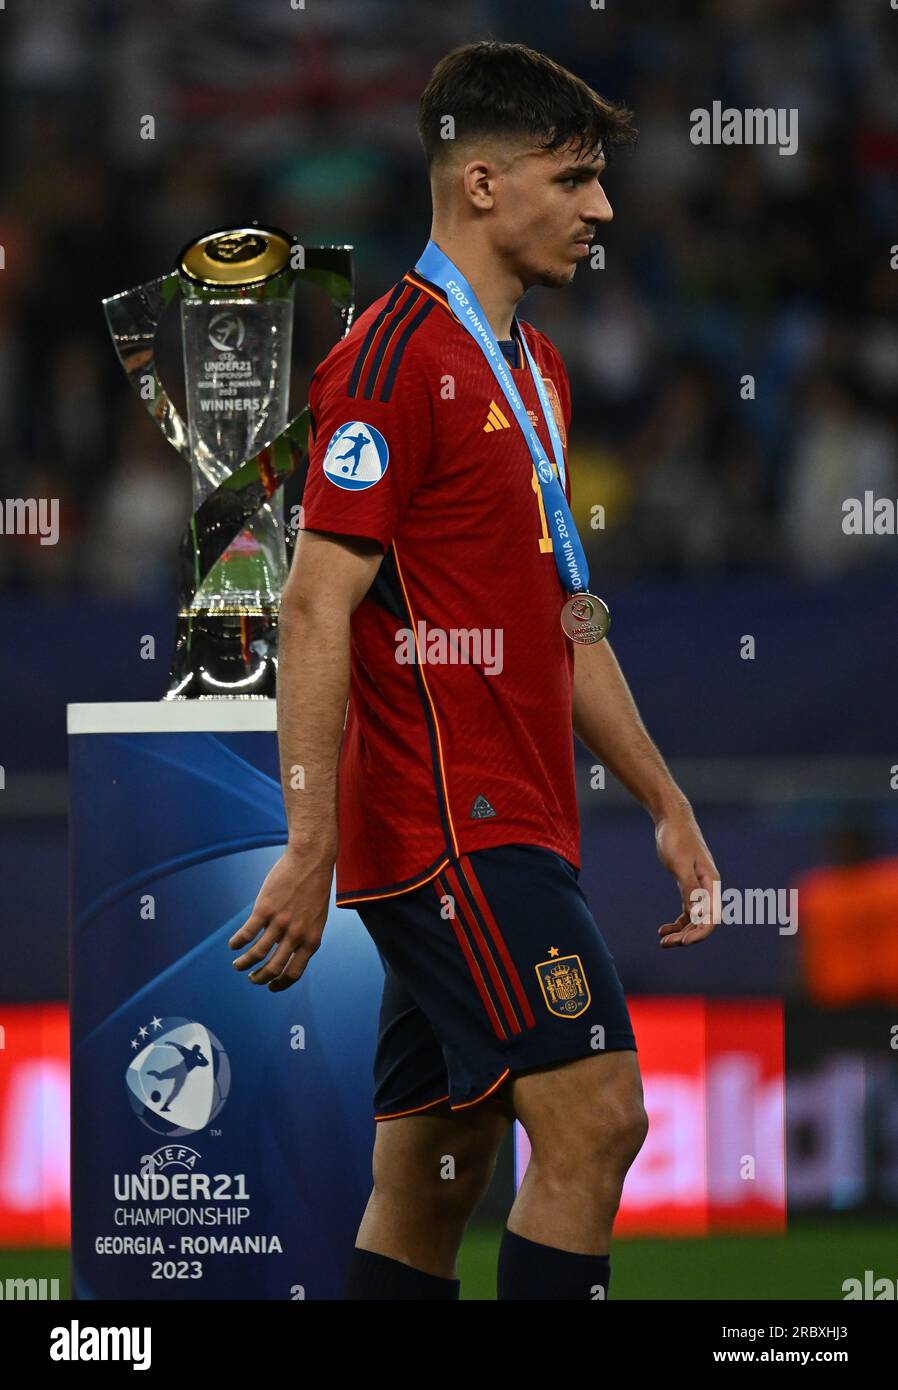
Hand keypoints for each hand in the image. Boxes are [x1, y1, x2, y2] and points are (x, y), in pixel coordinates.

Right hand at [228, 845, 332, 990]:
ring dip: (244, 964)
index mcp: (312, 939)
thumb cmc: (315, 888)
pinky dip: (237, 943)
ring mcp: (280, 922)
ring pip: (256, 953)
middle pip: (273, 968)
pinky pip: (247, 933)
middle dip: (260, 978)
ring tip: (237, 965)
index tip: (270, 986)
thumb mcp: (317, 918)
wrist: (311, 860)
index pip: (294, 972)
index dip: (280, 984)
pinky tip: (233, 945)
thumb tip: (289, 952)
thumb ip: (306, 936)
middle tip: (252, 978)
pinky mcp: (265, 909)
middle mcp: (296, 935)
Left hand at [654, 805, 719, 947]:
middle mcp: (708, 889)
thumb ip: (689, 888)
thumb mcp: (680, 864)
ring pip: (694, 919)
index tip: (682, 942)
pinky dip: (677, 922)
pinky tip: (663, 930)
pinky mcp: (687, 885)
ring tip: (663, 941)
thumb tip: (696, 913)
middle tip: (666, 944)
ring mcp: (698, 888)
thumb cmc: (676, 838)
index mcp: (711, 884)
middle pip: (703, 922)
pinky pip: (687, 911)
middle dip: (687, 936)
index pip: (712, 918)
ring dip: (681, 932)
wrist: (672, 819)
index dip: (699, 934)